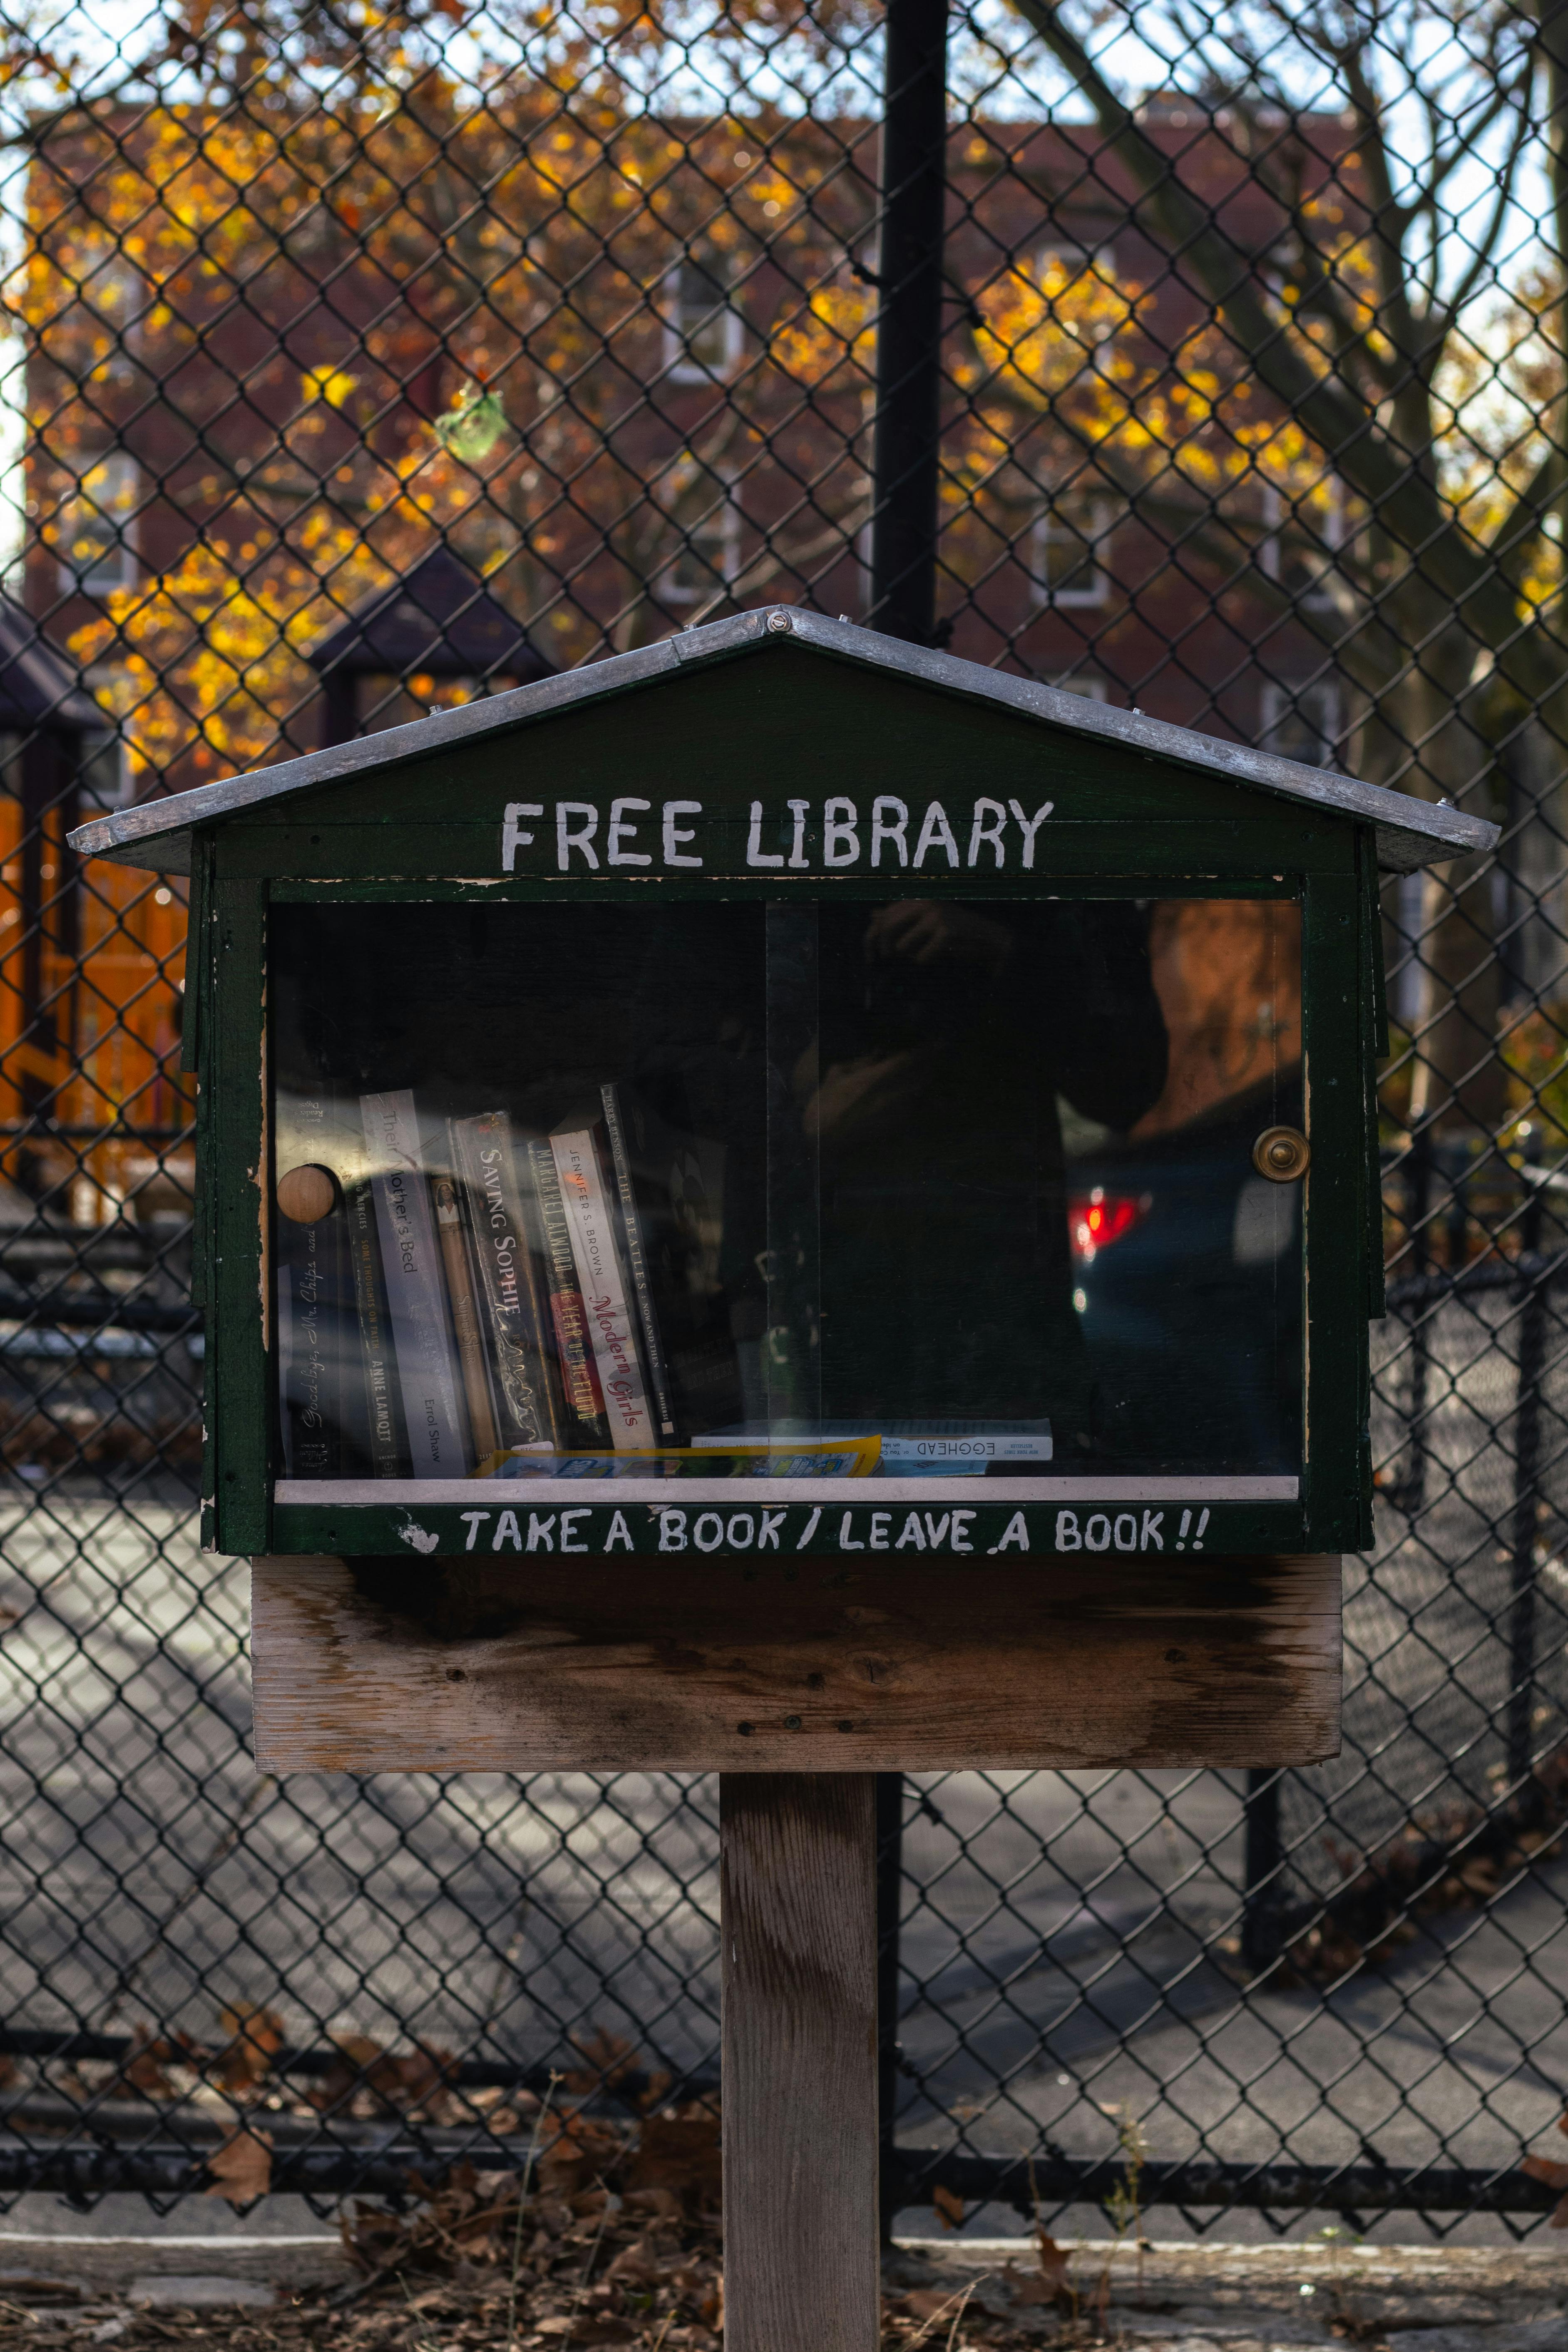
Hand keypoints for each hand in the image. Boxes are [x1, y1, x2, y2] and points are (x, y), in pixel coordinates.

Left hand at [864, 900, 1012, 974]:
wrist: (988, 938)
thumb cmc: (954, 932)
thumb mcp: (925, 921)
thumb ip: (899, 918)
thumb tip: (873, 915)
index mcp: (918, 899)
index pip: (883, 917)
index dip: (871, 938)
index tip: (871, 955)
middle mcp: (925, 903)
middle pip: (887, 928)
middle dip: (885, 949)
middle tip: (887, 960)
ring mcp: (936, 917)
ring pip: (903, 947)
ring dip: (910, 957)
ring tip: (925, 953)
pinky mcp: (946, 933)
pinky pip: (921, 958)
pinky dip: (926, 962)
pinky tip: (939, 956)